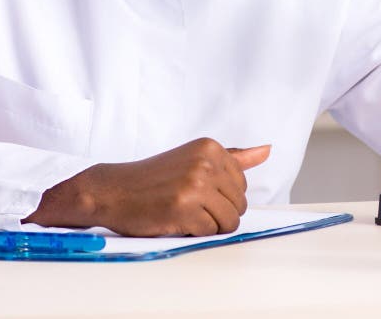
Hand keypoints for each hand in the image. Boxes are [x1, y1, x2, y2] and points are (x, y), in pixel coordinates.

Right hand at [23, 138, 270, 236]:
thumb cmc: (154, 177)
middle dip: (217, 213)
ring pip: (228, 222)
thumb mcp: (194, 158)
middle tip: (189, 203)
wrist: (114, 190)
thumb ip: (234, 157)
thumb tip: (266, 150)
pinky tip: (175, 218)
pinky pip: (210, 233)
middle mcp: (205, 162)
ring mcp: (195, 184)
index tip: (197, 190)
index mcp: (211, 148)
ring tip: (184, 211)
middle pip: (239, 205)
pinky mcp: (185, 208)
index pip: (242, 186)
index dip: (221, 196)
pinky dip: (194, 232)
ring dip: (208, 225)